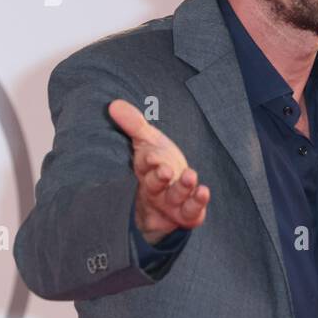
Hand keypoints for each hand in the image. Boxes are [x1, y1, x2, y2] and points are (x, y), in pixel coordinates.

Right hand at [108, 99, 209, 242]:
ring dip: (182, 187)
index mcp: (146, 170)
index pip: (144, 165)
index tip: (151, 156)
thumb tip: (114, 104)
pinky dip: (198, 201)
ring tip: (190, 176)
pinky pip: (191, 210)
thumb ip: (134, 124)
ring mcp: (171, 202)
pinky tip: (204, 191)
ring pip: (175, 196)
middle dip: (159, 177)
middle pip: (155, 183)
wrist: (167, 200)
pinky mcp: (187, 213)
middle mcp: (156, 188)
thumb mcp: (147, 141)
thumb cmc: (159, 164)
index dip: (148, 161)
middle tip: (165, 170)